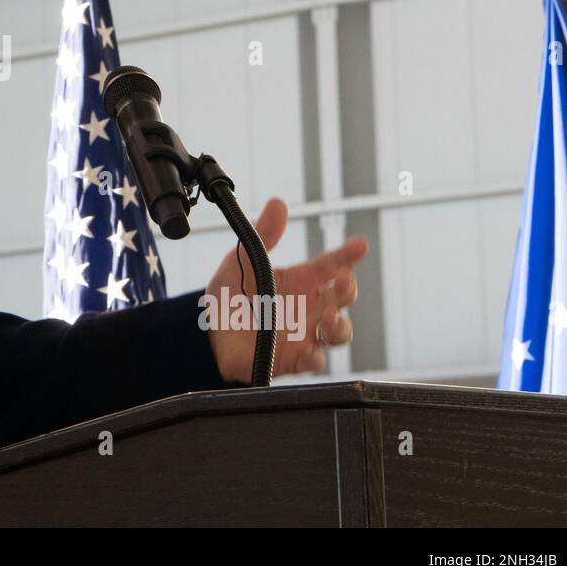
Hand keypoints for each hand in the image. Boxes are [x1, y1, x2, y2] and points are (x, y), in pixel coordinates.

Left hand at [204, 197, 364, 383]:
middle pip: (342, 298)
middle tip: (342, 281)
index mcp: (301, 280)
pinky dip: (314, 359)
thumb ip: (263, 234)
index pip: (331, 265)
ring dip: (339, 326)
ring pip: (337, 332)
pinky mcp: (292, 359)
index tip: (359, 245)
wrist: (207, 331)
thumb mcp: (244, 259)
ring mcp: (304, 333)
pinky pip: (312, 362)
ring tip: (329, 319)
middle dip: (348, 290)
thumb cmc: (230, 294)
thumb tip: (278, 203)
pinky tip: (310, 353)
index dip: (347, 255)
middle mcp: (309, 306)